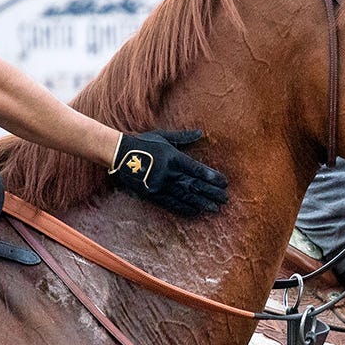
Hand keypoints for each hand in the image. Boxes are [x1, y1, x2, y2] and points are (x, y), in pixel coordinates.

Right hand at [108, 130, 227, 215]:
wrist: (119, 154)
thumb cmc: (143, 143)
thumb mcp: (163, 136)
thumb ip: (183, 137)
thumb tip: (200, 132)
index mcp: (173, 157)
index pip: (197, 169)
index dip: (211, 177)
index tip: (224, 183)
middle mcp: (168, 172)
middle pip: (194, 185)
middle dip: (211, 192)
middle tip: (225, 199)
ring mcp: (160, 185)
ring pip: (185, 196)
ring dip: (201, 202)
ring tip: (214, 208)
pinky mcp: (152, 194)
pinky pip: (171, 203)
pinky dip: (184, 208)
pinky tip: (195, 211)